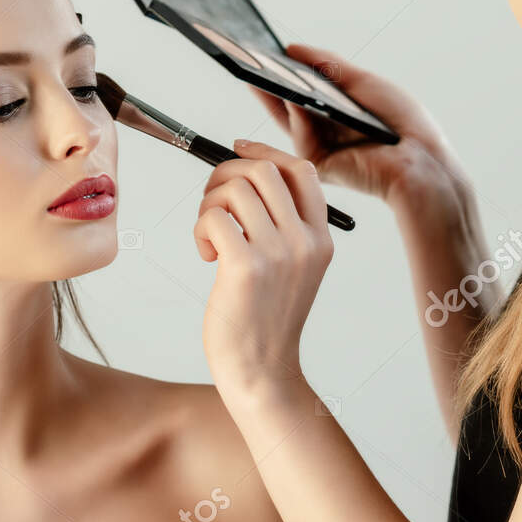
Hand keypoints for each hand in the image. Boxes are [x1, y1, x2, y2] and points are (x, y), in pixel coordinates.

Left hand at [194, 142, 333, 408]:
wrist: (263, 371)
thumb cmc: (266, 320)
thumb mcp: (293, 270)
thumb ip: (283, 228)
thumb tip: (248, 176)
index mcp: (321, 239)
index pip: (301, 170)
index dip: (264, 151)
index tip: (236, 151)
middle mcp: (305, 242)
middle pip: (263, 170)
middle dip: (225, 175)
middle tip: (213, 204)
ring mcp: (278, 254)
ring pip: (234, 189)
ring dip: (209, 205)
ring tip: (209, 235)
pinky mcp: (246, 267)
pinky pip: (213, 217)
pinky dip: (200, 228)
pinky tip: (206, 254)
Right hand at [241, 41, 469, 211]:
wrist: (418, 159)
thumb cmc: (402, 123)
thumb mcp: (363, 83)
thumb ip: (327, 66)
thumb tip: (293, 49)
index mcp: (343, 113)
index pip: (306, 91)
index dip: (286, 74)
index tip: (266, 53)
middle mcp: (330, 132)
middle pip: (289, 105)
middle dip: (268, 83)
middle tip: (246, 61)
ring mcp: (323, 150)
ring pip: (289, 119)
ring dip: (275, 95)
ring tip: (258, 72)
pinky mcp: (320, 165)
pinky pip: (301, 135)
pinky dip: (299, 115)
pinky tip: (294, 97)